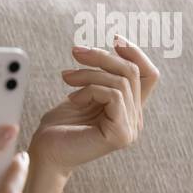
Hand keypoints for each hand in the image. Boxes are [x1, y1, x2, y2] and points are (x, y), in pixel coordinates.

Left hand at [29, 35, 160, 176]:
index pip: (148, 74)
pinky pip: (114, 95)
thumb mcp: (82, 93)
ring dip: (89, 73)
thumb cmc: (58, 126)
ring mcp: (131, 128)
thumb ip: (101, 78)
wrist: (44, 154)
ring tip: (66, 78)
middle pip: (132, 72)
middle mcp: (135, 119)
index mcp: (129, 110)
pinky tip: (72, 99)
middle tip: (75, 52)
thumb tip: (114, 46)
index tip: (114, 38)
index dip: (135, 53)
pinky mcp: (121, 134)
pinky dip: (90, 89)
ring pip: (121, 81)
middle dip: (102, 56)